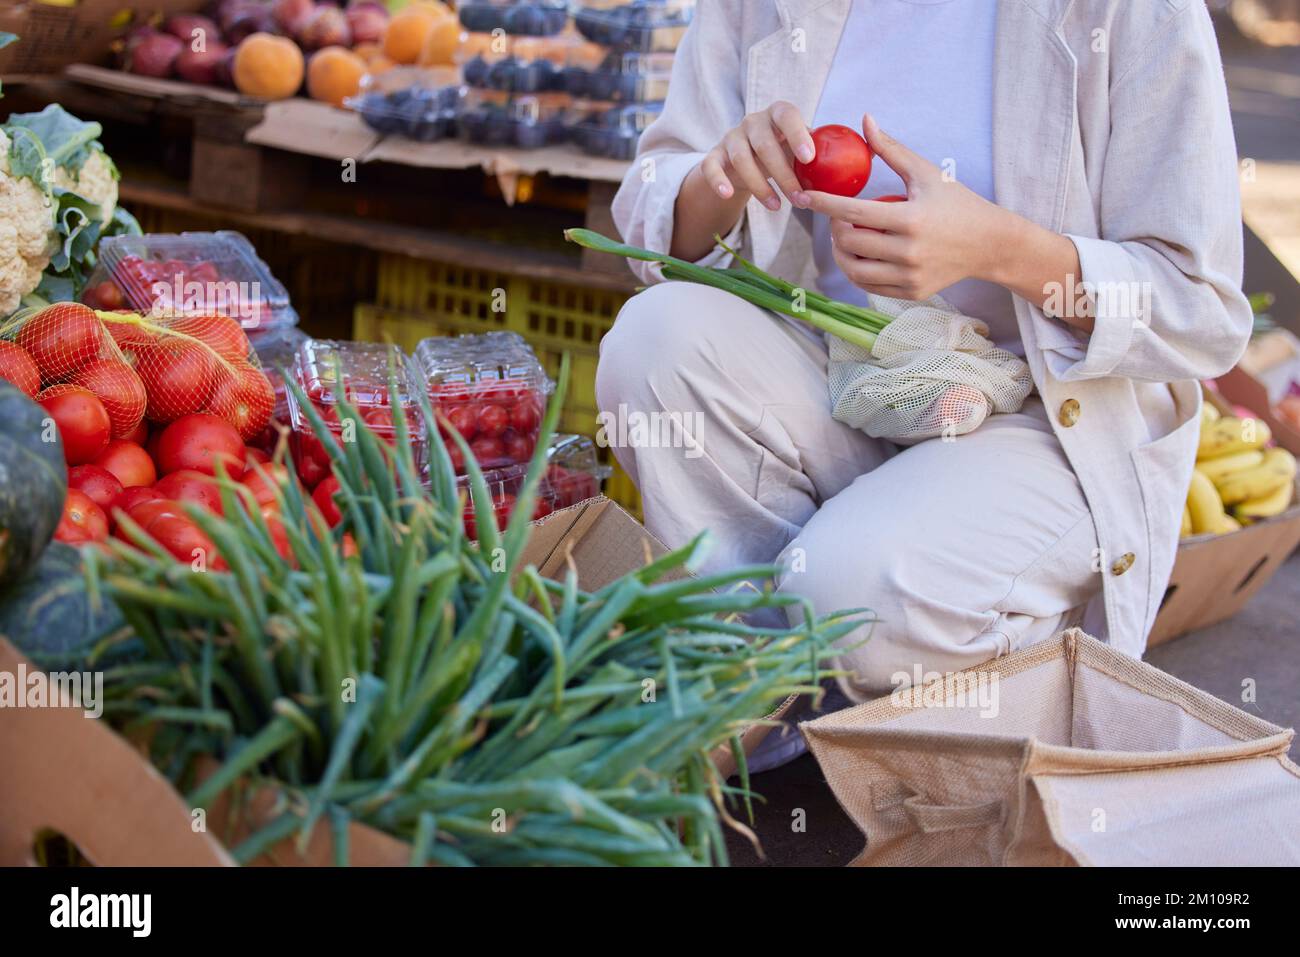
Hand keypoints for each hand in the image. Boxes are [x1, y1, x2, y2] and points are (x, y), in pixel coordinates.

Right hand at [700, 101, 816, 211]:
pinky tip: (727, 195)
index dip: (797, 134)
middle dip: (783, 175)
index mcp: (778, 114)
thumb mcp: (800, 151)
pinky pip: (711, 167)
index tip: (808, 158)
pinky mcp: (714, 156)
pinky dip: (718, 181)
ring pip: (741, 158)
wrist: (749, 163)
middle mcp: (753, 121)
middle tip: (799, 198)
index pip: (787, 115)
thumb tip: (845, 171)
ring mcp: (731, 137)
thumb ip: (818, 156)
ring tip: (776, 207)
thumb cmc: (783, 154)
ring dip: (760, 186)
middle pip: (765, 144)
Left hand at [803, 114, 1011, 300]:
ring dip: (840, 253)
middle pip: (850, 243)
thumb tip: (865, 120)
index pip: (854, 212)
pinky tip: (857, 256)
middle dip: (834, 229)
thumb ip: (892, 149)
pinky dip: (856, 271)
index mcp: (911, 219)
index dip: (824, 204)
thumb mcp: (926, 173)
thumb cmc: (957, 202)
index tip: (803, 197)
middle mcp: (909, 251)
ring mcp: (910, 276)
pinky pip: (870, 285)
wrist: (990, 244)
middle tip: (836, 218)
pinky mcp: (912, 292)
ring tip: (843, 238)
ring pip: (854, 270)